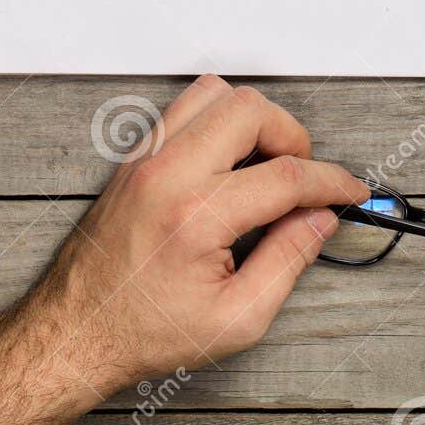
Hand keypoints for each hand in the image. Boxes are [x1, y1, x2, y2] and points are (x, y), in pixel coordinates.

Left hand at [29, 76, 367, 395]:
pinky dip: (218, 123)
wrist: (76, 331)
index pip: (286, 176)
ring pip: (214, 93)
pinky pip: (184, 109)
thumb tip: (319, 221)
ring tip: (266, 164)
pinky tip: (230, 162)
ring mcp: (145, 159)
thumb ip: (287, 261)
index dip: (332, 182)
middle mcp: (166, 174)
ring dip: (253, 121)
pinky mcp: (134, 159)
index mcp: (195, 216)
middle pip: (250, 110)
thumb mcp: (236, 318)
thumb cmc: (141, 331)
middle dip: (292, 138)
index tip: (349, 192)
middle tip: (304, 178)